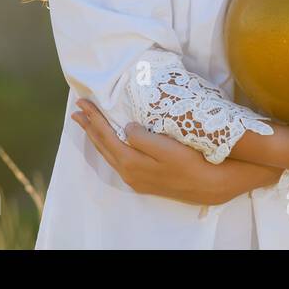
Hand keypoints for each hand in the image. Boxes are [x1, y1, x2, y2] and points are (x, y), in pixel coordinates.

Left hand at [70, 98, 256, 206]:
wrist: (211, 185)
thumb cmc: (191, 162)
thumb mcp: (166, 147)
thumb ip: (141, 138)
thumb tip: (126, 128)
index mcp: (131, 163)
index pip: (106, 136)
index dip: (93, 119)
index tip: (82, 103)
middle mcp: (129, 173)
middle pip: (103, 146)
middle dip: (89, 127)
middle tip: (77, 111)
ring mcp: (136, 179)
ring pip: (110, 154)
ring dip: (97, 137)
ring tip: (87, 124)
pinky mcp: (145, 180)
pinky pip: (118, 160)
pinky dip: (109, 147)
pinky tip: (110, 142)